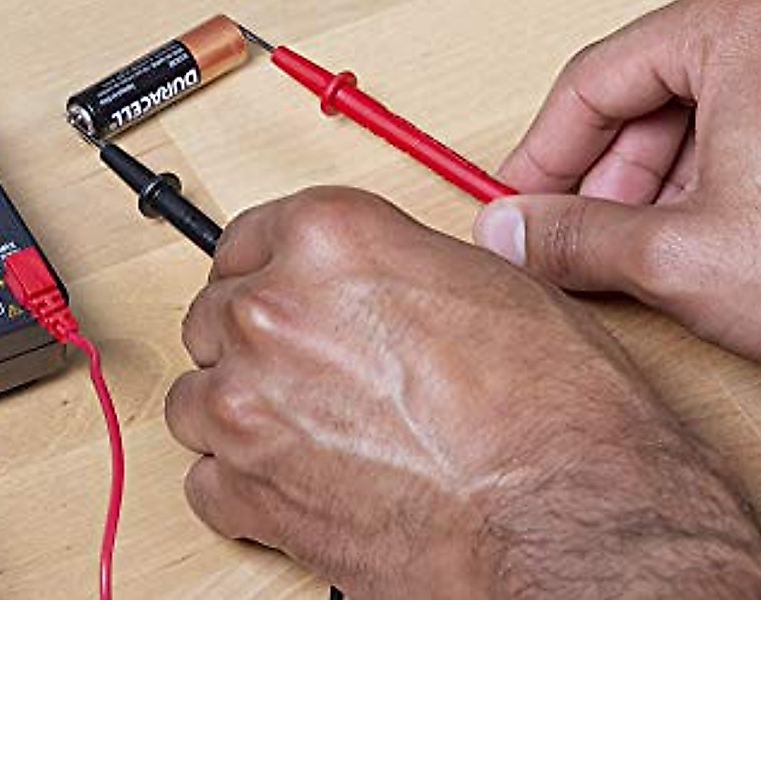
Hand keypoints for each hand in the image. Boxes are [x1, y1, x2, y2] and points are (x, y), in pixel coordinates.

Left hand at [165, 187, 760, 596]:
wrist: (566, 520)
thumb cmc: (553, 410)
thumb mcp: (488, 284)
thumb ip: (396, 267)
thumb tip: (377, 280)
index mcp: (327, 239)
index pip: (244, 240)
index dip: (262, 272)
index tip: (271, 292)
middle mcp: (271, 312)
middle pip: (213, 317)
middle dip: (250, 345)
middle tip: (303, 374)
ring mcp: (246, 404)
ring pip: (194, 399)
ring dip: (236, 415)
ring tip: (300, 434)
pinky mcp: (247, 492)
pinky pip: (207, 482)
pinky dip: (241, 489)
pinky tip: (294, 486)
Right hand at [475, 0, 760, 367]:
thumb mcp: (681, 259)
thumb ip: (572, 239)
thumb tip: (508, 231)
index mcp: (732, 26)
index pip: (590, 82)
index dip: (540, 156)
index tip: (514, 207)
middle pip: (638, 100)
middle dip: (598, 183)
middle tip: (570, 246)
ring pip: (686, 125)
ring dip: (645, 196)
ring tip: (636, 259)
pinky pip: (734, 141)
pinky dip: (699, 196)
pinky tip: (695, 251)